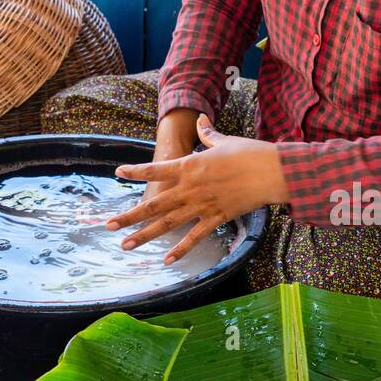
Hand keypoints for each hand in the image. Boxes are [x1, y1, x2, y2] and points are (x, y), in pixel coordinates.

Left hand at [107, 114, 288, 263]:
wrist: (271, 171)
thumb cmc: (250, 152)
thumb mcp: (225, 140)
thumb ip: (208, 134)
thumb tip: (201, 120)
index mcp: (190, 166)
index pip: (155, 169)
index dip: (136, 171)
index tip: (118, 173)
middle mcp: (190, 187)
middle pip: (154, 204)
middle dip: (129, 216)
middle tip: (108, 226)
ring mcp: (202, 204)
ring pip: (168, 223)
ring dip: (145, 235)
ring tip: (126, 245)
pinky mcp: (217, 217)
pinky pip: (195, 237)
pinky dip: (181, 249)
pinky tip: (166, 260)